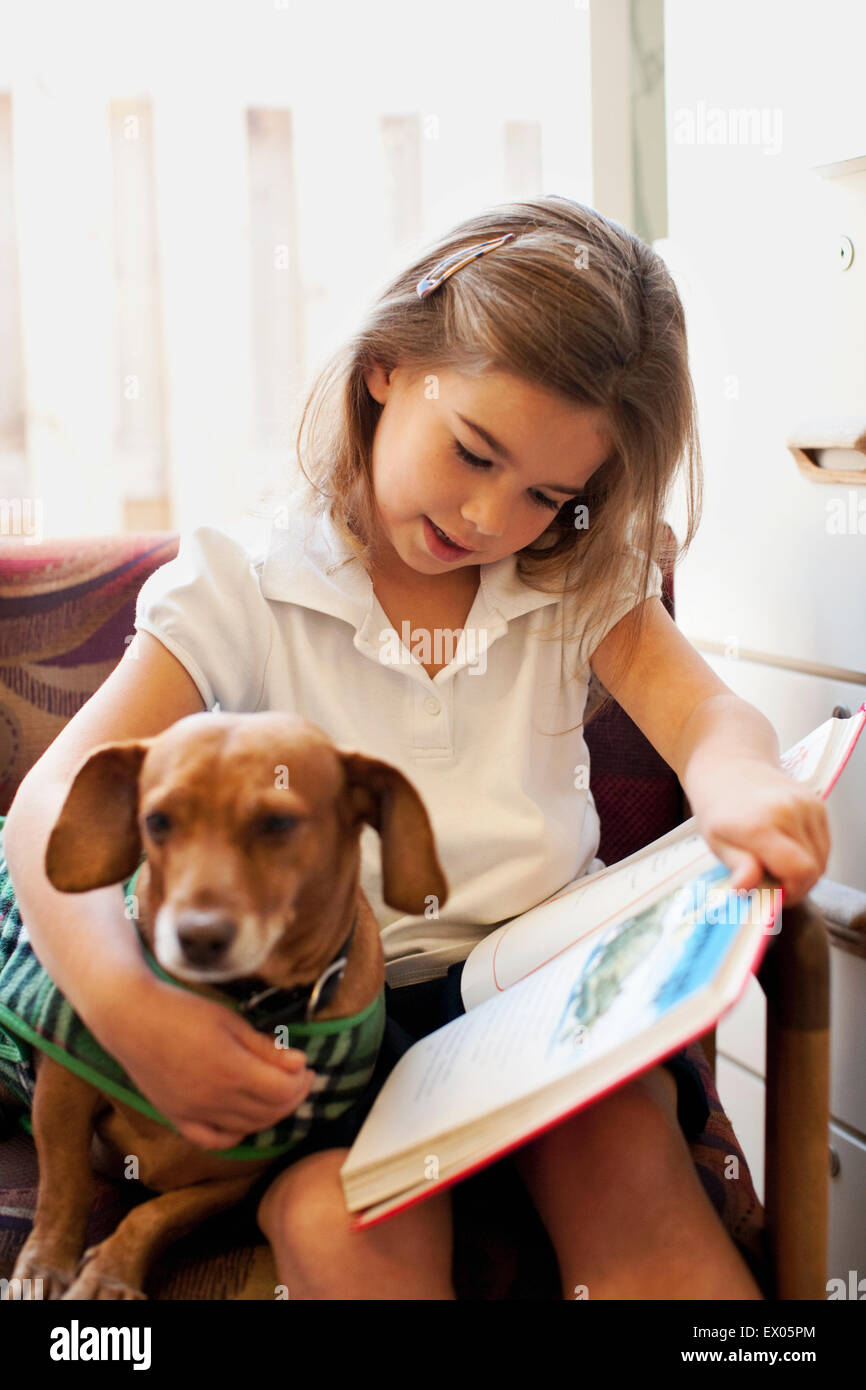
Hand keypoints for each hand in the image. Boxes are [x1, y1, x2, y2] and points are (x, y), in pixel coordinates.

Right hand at [95, 978, 315, 1149]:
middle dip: (292, 1098)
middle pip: (270, 1113)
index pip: (283, 1092)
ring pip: (247, 1128)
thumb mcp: (231, 1021)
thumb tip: (301, 1063)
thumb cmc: (182, 1011)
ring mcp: (194, 1113)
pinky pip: (214, 1140)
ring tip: (276, 1092)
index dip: (302, 1082)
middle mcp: (214, 1100)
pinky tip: (244, 1118)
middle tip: (297, 1079)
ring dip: (270, 1114)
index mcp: (231, 1071)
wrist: (131, 1018)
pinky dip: (236, 1134)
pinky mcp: (176, 1118)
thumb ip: (266, 1048)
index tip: (307, 1068)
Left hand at [688, 757, 830, 906]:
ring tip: (778, 864)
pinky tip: (788, 849)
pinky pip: (824, 843)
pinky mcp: (818, 802)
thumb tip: (745, 887)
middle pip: (815, 869)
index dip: (792, 892)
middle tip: (773, 881)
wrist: (730, 766)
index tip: (774, 895)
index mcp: (762, 825)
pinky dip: (811, 854)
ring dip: (805, 870)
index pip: (800, 871)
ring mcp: (808, 804)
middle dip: (797, 884)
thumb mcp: (716, 841)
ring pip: (823, 858)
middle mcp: (790, 812)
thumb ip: (737, 866)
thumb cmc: (718, 807)